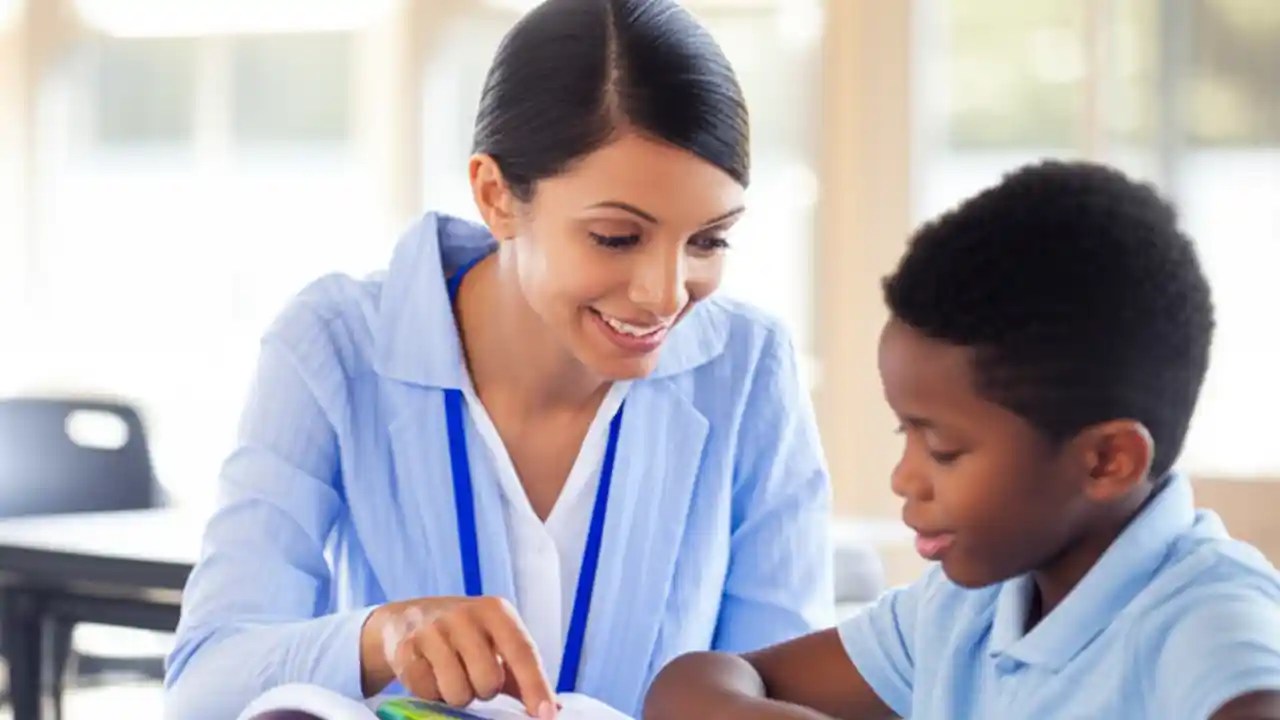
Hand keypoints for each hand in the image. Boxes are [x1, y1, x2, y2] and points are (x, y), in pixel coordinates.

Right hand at [361, 596, 556, 718]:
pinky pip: (428, 693)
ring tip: (453, 676)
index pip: (522, 652)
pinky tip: (430, 674)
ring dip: (458, 695)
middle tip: (475, 677)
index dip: (536, 686)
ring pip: (458, 692)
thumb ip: (521, 674)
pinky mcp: (407, 649)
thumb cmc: (463, 634)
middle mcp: (465, 615)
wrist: (407, 618)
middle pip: (489, 680)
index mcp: (495, 611)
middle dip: (485, 690)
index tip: (546, 715)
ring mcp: (433, 630)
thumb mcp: (494, 640)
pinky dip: (432, 693)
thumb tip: (554, 709)